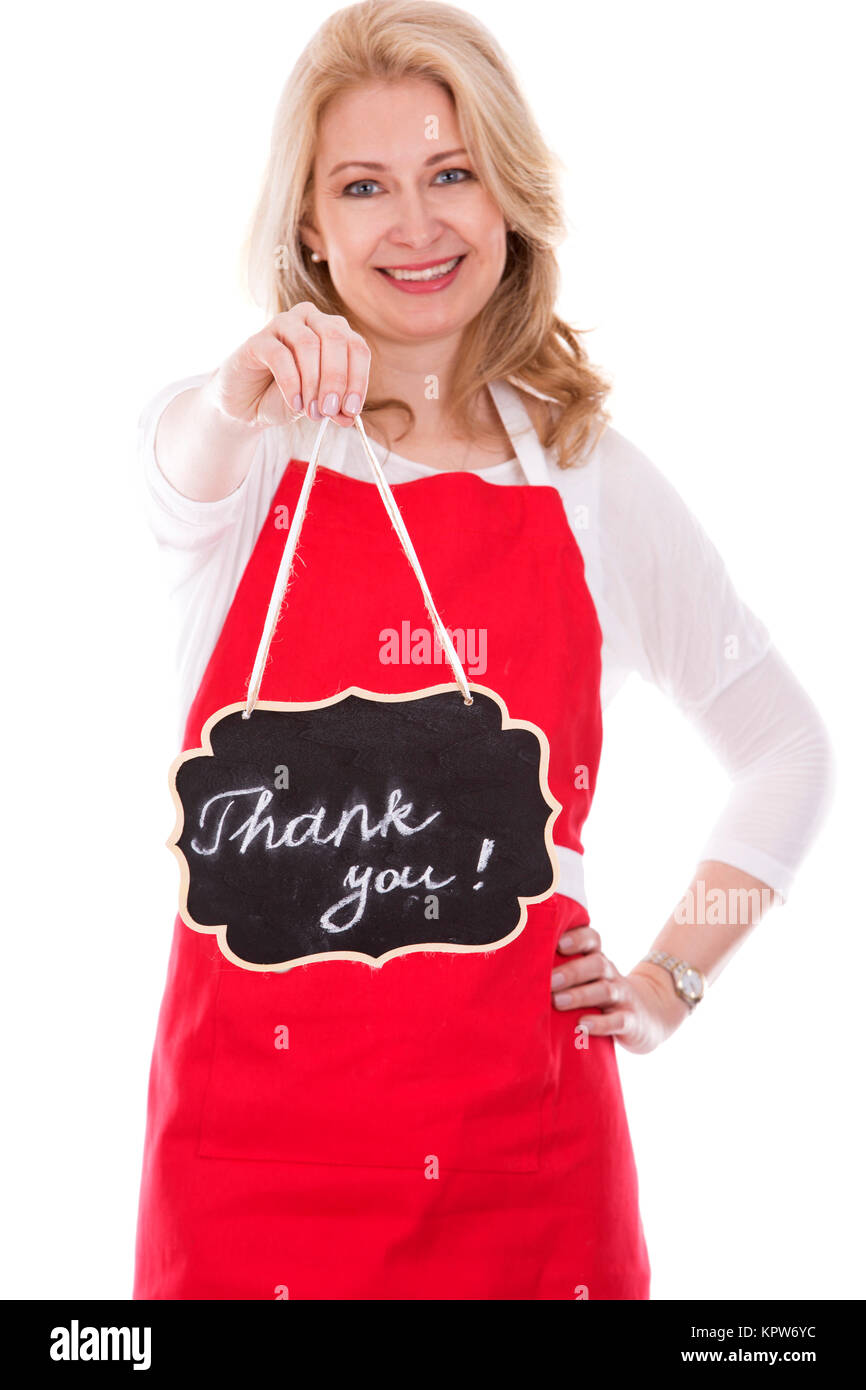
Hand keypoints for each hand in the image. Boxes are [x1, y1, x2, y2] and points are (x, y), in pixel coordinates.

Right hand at [205, 302, 371, 430]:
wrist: (249, 405)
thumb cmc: (290, 398)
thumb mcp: (320, 405)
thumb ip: (337, 408)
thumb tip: (350, 416)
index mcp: (334, 331)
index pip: (356, 347)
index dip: (358, 379)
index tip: (351, 409)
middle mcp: (311, 319)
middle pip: (335, 339)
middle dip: (336, 379)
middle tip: (330, 410)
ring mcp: (283, 324)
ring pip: (308, 344)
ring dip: (313, 383)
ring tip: (311, 412)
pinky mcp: (258, 339)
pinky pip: (280, 355)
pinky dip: (291, 383)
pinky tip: (294, 403)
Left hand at [551, 926, 692, 1053]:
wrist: (649, 1016)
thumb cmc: (601, 996)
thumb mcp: (586, 980)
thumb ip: (560, 971)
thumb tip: (514, 970)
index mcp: (597, 959)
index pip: (592, 939)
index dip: (576, 937)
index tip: (555, 942)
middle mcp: (610, 973)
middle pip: (596, 963)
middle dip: (571, 970)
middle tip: (548, 980)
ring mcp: (623, 997)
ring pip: (605, 990)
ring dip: (580, 994)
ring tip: (557, 1001)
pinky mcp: (631, 1021)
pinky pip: (619, 1020)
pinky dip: (601, 1023)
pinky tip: (583, 1024)